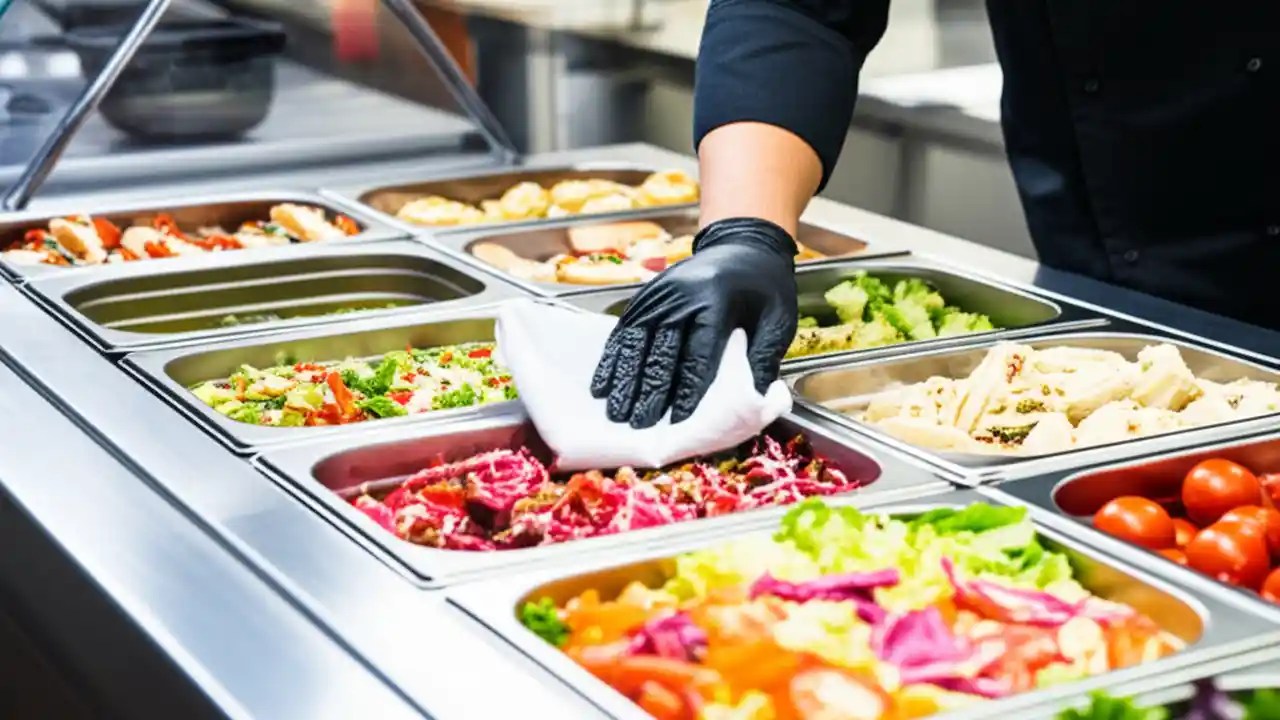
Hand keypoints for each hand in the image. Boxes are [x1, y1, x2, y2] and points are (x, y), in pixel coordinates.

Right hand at [590, 217, 797, 427]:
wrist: (744, 245)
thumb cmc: (764, 286)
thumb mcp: (779, 319)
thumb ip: (764, 359)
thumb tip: (751, 401)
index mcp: (718, 300)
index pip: (698, 352)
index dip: (688, 388)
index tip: (678, 419)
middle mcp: (682, 295)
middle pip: (662, 350)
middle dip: (650, 391)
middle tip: (640, 425)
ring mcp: (659, 294)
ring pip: (636, 342)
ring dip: (625, 380)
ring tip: (617, 412)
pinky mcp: (646, 296)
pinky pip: (623, 330)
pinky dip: (612, 359)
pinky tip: (603, 384)